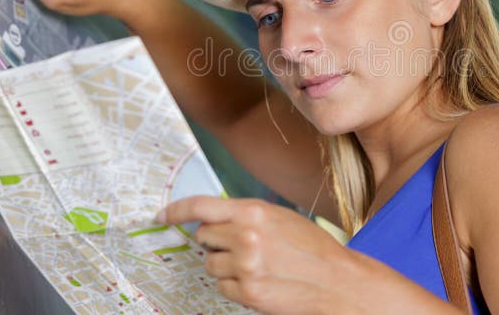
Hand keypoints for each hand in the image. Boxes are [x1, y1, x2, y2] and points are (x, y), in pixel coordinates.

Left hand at [158, 196, 356, 314]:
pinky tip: (258, 280)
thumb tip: (214, 220)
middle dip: (215, 241)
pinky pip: (221, 286)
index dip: (176, 210)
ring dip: (225, 265)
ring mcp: (244, 266)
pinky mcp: (247, 292)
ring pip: (210, 264)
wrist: (336, 280)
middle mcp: (245, 236)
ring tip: (255, 265)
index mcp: (254, 212)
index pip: (201, 206)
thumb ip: (247, 216)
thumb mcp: (280, 217)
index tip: (162, 215)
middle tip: (239, 245)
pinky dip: (234, 285)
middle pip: (203, 236)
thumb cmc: (312, 248)